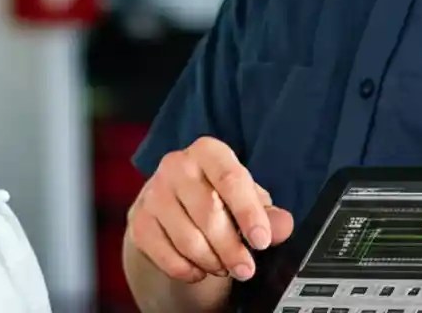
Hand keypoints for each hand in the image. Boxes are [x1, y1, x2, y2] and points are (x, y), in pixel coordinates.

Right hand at [127, 136, 294, 284]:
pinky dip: (187, 269)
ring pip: (187, 238)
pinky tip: (199, 270)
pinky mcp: (138, 221)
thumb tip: (282, 225)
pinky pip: (166, 254)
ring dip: (211, 260)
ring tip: (224, 267)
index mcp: (208, 152)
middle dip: (231, 247)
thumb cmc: (217, 201)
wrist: (172, 215)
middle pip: (208, 212)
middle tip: (246, 268)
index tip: (261, 241)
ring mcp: (153, 192)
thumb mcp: (247, 202)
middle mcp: (176, 165)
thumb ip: (268, 214)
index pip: (231, 179)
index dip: (248, 212)